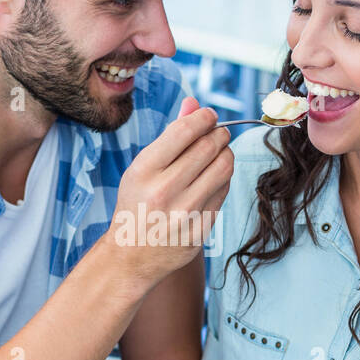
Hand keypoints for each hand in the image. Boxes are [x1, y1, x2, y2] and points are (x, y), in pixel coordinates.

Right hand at [101, 96, 232, 287]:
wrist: (132, 256)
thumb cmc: (137, 204)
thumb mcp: (141, 168)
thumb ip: (170, 136)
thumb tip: (194, 103)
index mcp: (144, 171)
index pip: (185, 131)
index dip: (204, 117)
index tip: (209, 115)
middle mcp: (164, 191)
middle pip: (209, 147)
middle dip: (219, 134)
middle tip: (219, 133)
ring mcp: (184, 213)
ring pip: (224, 168)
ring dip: (227, 153)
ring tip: (220, 152)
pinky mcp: (200, 229)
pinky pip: (223, 192)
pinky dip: (222, 179)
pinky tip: (213, 178)